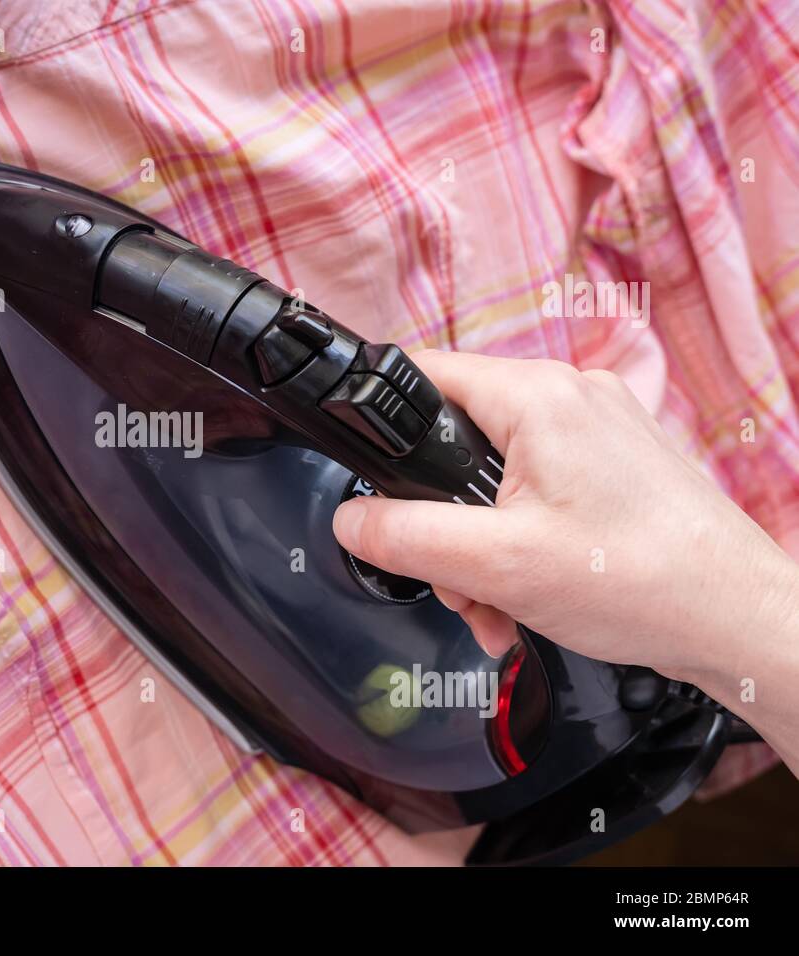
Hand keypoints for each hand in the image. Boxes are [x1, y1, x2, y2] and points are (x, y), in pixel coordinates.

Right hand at [331, 352, 798, 693]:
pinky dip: (519, 542)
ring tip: (496, 604)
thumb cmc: (644, 580)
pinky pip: (537, 491)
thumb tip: (349, 520)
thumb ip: (406, 538)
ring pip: (496, 475)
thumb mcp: (495, 564)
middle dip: (442, 522)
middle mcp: (570, 397)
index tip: (371, 475)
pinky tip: (527, 596)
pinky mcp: (615, 464)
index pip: (424, 375)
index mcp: (537, 397)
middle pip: (458, 440)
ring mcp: (598, 429)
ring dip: (479, 546)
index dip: (385, 425)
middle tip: (455, 581)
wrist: (735, 618)